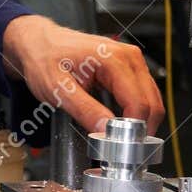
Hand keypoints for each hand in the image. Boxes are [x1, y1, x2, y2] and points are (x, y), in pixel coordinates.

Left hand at [2, 14, 162, 134]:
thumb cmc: (45, 59)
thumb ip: (84, 110)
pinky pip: (143, 94)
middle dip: (141, 129)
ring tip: (121, 137)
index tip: (121, 147)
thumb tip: (106, 129)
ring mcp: (131, 60)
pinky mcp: (129, 67)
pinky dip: (138, 111)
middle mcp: (128, 57)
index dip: (133, 130)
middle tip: (122, 147)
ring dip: (141, 122)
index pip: (138, 103)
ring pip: (151, 100)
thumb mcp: (58, 89)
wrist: (39, 43)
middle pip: (151, 103)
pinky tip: (122, 123)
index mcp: (113, 60)